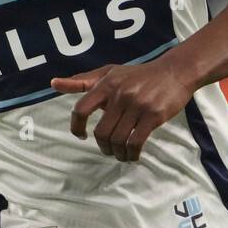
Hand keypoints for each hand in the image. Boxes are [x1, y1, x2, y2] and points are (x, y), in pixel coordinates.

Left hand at [50, 58, 193, 161]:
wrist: (174, 72)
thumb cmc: (138, 75)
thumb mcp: (109, 73)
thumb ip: (81, 81)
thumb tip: (53, 83)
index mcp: (106, 84)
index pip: (81, 109)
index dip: (77, 127)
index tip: (82, 136)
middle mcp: (120, 94)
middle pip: (101, 132)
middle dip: (103, 146)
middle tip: (108, 149)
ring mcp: (137, 105)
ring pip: (118, 140)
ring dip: (117, 153)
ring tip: (121, 154)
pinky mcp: (153, 116)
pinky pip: (136, 142)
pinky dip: (132, 154)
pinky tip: (133, 155)